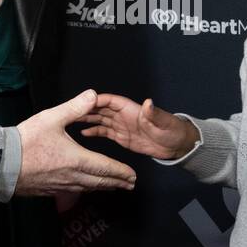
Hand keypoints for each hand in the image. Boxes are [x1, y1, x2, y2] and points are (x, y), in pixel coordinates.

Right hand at [14, 89, 136, 196]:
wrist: (1, 164)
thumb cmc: (26, 142)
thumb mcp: (52, 118)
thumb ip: (74, 107)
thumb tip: (92, 95)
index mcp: (78, 160)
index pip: (107, 168)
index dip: (121, 172)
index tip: (132, 176)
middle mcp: (73, 177)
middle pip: (100, 182)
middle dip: (117, 183)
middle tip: (129, 185)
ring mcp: (61, 186)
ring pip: (88, 189)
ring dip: (102, 188)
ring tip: (112, 187)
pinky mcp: (49, 191)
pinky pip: (73, 191)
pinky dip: (85, 189)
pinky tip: (83, 187)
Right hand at [80, 94, 199, 159]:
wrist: (177, 146)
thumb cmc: (172, 131)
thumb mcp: (164, 122)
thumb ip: (154, 113)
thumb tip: (148, 103)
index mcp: (131, 109)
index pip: (110, 101)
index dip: (97, 100)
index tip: (82, 102)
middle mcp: (124, 116)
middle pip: (101, 109)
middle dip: (86, 109)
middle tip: (70, 112)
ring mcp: (121, 126)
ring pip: (100, 120)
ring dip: (87, 120)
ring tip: (71, 122)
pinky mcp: (122, 137)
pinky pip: (105, 132)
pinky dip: (94, 132)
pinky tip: (83, 134)